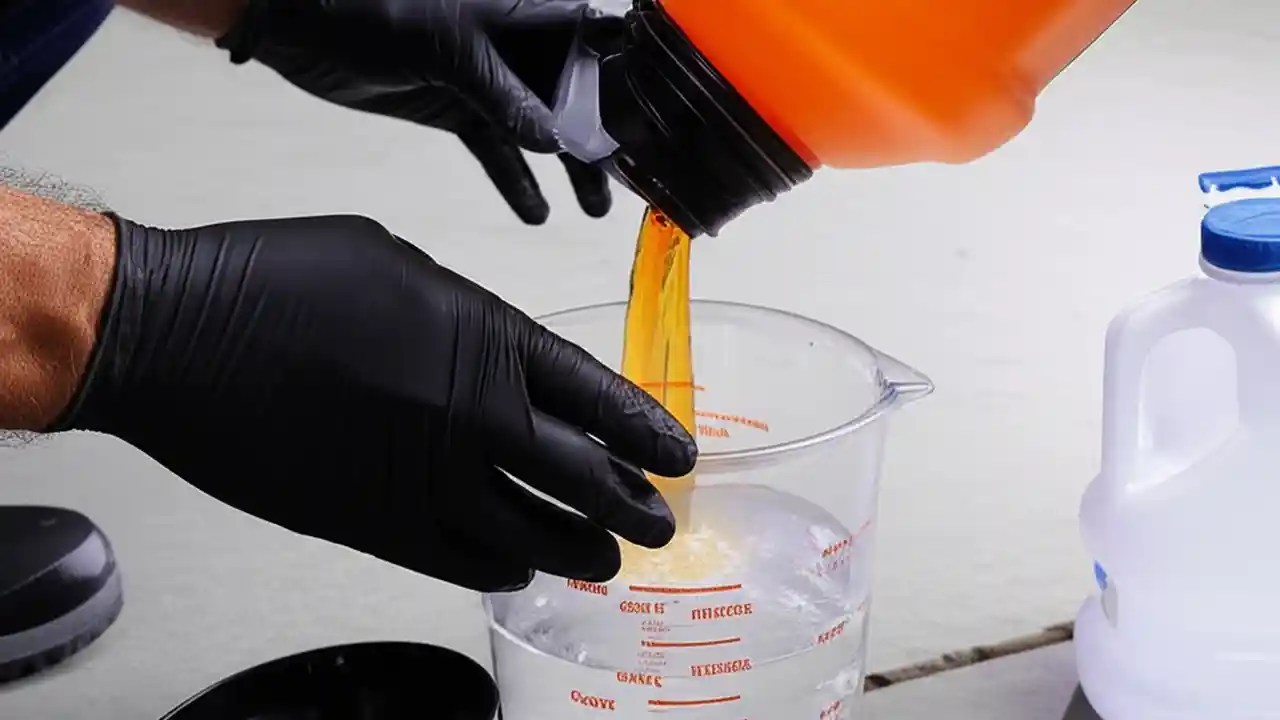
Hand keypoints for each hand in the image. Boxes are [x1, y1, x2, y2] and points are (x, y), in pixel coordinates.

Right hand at [55, 214, 695, 590]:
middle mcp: (468, 415)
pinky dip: (500, 569)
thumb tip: (497, 355)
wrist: (179, 333)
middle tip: (661, 524)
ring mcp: (422, 476)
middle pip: (581, 476)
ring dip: (578, 548)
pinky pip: (459, 560)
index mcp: (483, 338)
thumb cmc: (277, 278)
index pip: (595, 395)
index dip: (645, 431)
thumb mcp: (396, 263)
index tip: (678, 454)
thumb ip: (464, 317)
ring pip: (529, 531)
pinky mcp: (371, 523)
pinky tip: (521, 570)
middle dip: (633, 505)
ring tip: (608, 559)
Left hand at [216, 0, 612, 223]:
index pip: (593, 41)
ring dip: (567, 169)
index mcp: (528, 12)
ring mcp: (488, 77)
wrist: (303, 21)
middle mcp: (517, 43)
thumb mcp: (449, 48)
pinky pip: (497, 148)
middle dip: (602, 138)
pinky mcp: (457, 106)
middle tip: (630, 181)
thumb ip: (505, 95)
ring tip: (592, 209)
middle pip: (577, 94)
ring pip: (543, 127)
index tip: (652, 121)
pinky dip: (515, 180)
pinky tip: (533, 212)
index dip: (625, 79)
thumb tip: (555, 142)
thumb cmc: (374, 8)